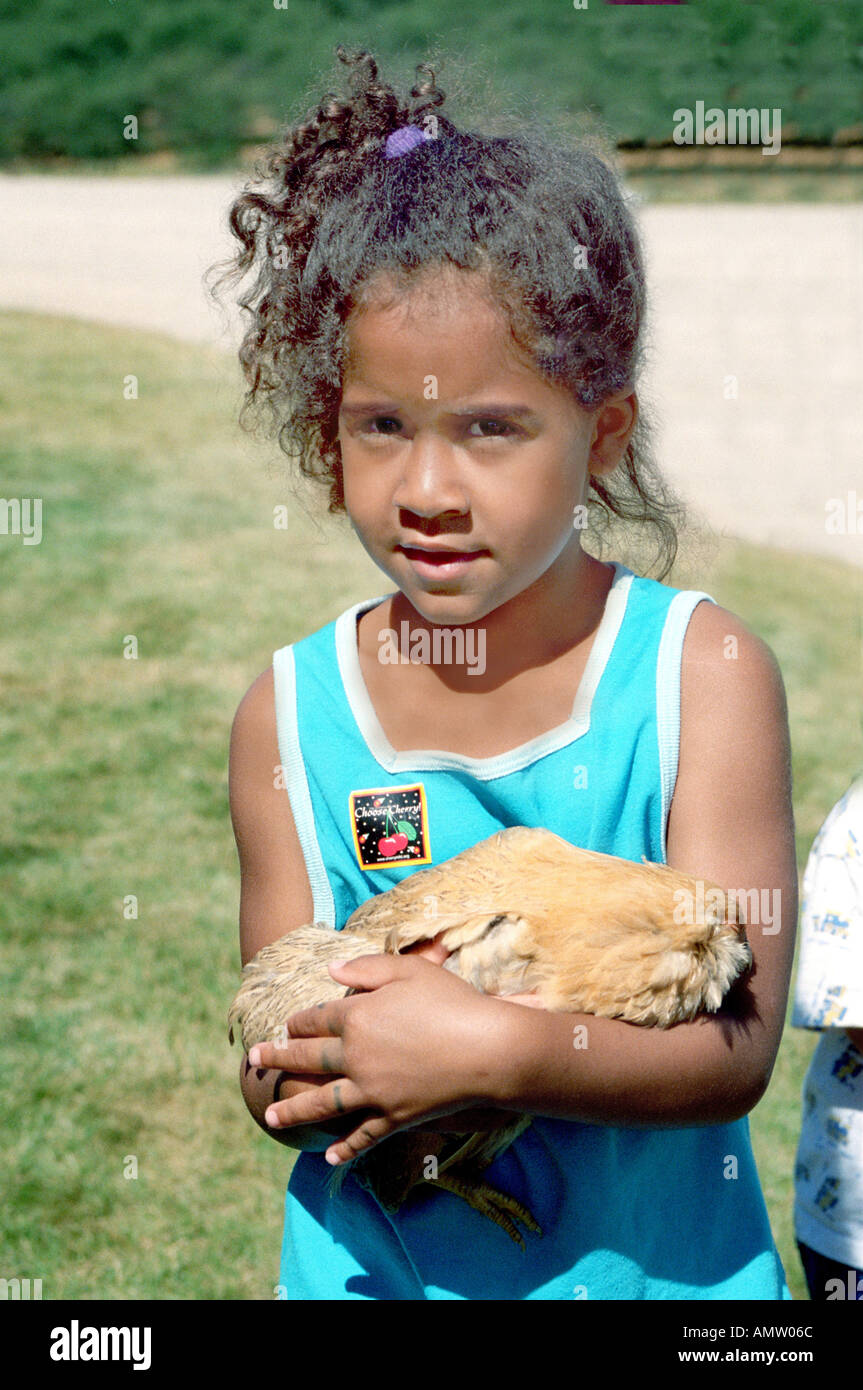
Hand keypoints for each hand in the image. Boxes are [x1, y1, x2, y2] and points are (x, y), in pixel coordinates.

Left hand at [247, 952, 512, 1165]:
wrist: (488, 1050)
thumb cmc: (452, 1002)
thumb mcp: (409, 970)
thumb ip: (367, 968)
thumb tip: (329, 969)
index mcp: (357, 1015)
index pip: (315, 1018)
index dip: (299, 1021)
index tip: (287, 1025)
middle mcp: (356, 1055)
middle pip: (308, 1057)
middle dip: (278, 1058)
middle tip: (255, 1060)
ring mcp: (372, 1090)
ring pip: (322, 1102)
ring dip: (293, 1110)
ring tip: (270, 1117)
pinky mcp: (393, 1117)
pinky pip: (362, 1136)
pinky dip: (345, 1148)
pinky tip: (328, 1157)